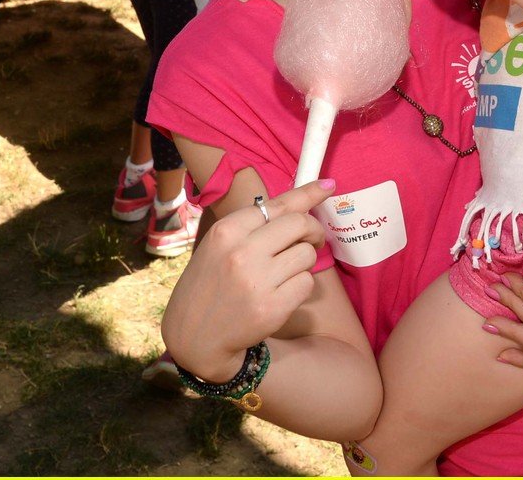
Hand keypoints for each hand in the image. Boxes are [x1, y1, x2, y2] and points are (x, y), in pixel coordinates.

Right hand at [161, 179, 332, 381]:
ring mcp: (257, 281)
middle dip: (314, 230)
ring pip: (307, 254)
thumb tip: (301, 201)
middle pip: (301, 224)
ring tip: (285, 272)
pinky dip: (301, 286)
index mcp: (227, 230)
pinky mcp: (272, 307)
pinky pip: (307, 282)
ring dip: (303, 262)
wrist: (193, 336)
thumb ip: (255, 225)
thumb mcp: (220, 246)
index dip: (309, 194)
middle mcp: (241, 252)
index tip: (328, 186)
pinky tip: (282, 293)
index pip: (280, 204)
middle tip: (312, 239)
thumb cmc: (211, 284)